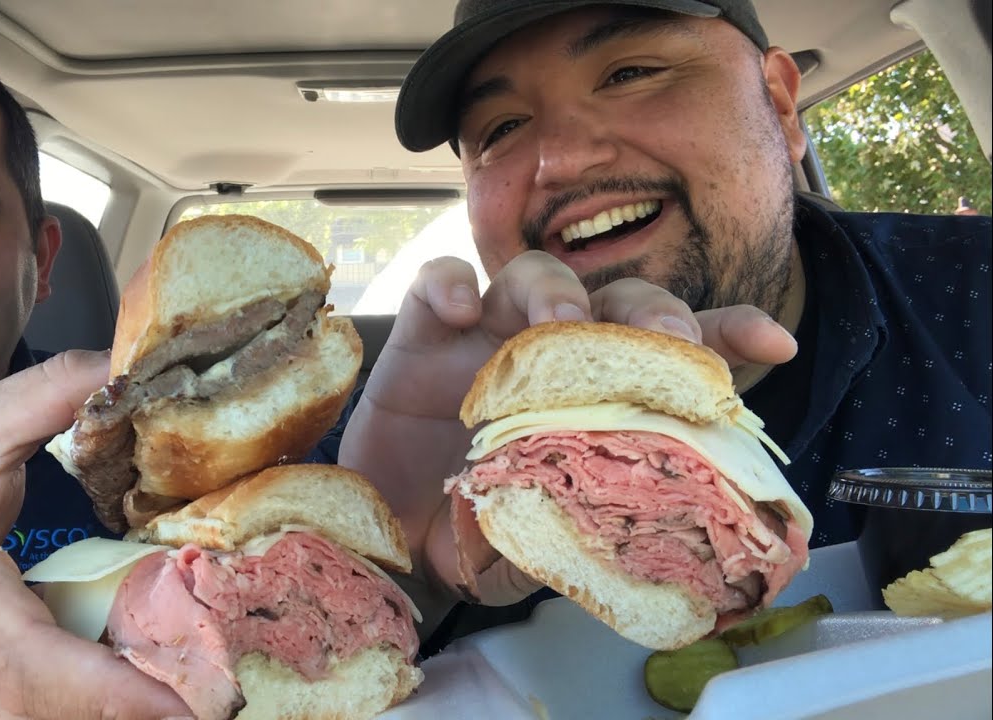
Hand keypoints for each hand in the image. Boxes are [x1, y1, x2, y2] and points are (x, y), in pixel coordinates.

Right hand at [0, 351, 190, 718]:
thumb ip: (49, 397)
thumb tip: (132, 368)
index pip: (19, 654)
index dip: (99, 688)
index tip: (174, 702)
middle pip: (39, 713)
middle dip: (130, 715)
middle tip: (219, 697)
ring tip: (197, 698)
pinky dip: (90, 718)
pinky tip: (144, 697)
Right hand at [339, 253, 795, 612]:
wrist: (385, 534)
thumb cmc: (469, 532)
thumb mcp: (535, 548)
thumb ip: (579, 539)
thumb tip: (652, 561)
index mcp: (595, 401)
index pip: (672, 356)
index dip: (726, 336)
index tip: (775, 343)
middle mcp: (552, 356)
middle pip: (615, 301)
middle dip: (649, 311)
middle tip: (665, 341)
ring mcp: (488, 337)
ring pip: (534, 274)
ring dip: (555, 290)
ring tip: (557, 321)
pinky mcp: (424, 333)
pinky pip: (439, 282)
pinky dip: (451, 284)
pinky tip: (459, 313)